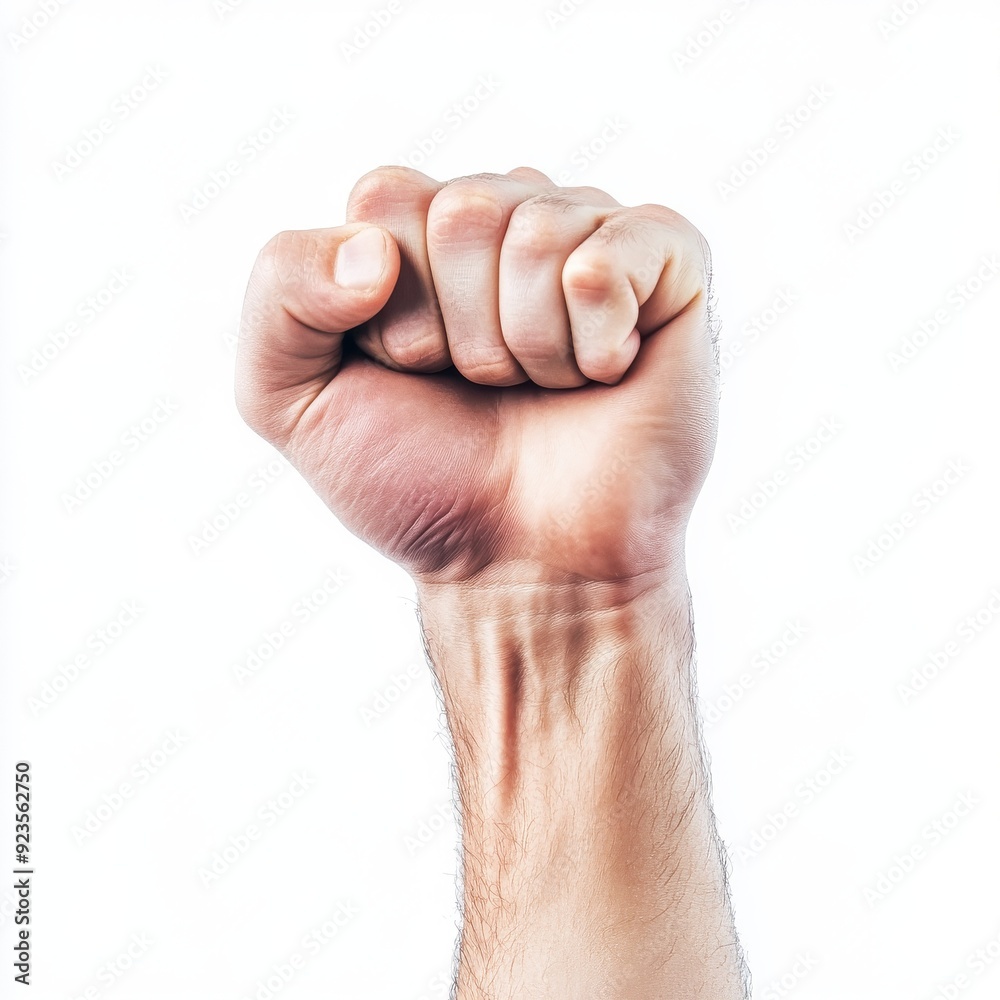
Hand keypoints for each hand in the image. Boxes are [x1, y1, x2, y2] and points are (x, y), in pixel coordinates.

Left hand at [236, 166, 716, 587]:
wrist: (526, 564)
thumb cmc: (420, 482)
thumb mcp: (291, 401)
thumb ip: (277, 295)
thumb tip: (372, 247)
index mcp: (426, 234)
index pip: (386, 195)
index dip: (391, 307)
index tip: (416, 370)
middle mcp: (511, 218)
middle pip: (463, 209)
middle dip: (461, 332)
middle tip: (487, 387)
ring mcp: (593, 236)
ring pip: (537, 235)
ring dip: (527, 347)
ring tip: (543, 389)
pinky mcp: (669, 266)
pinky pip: (614, 256)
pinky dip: (594, 341)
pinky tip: (604, 374)